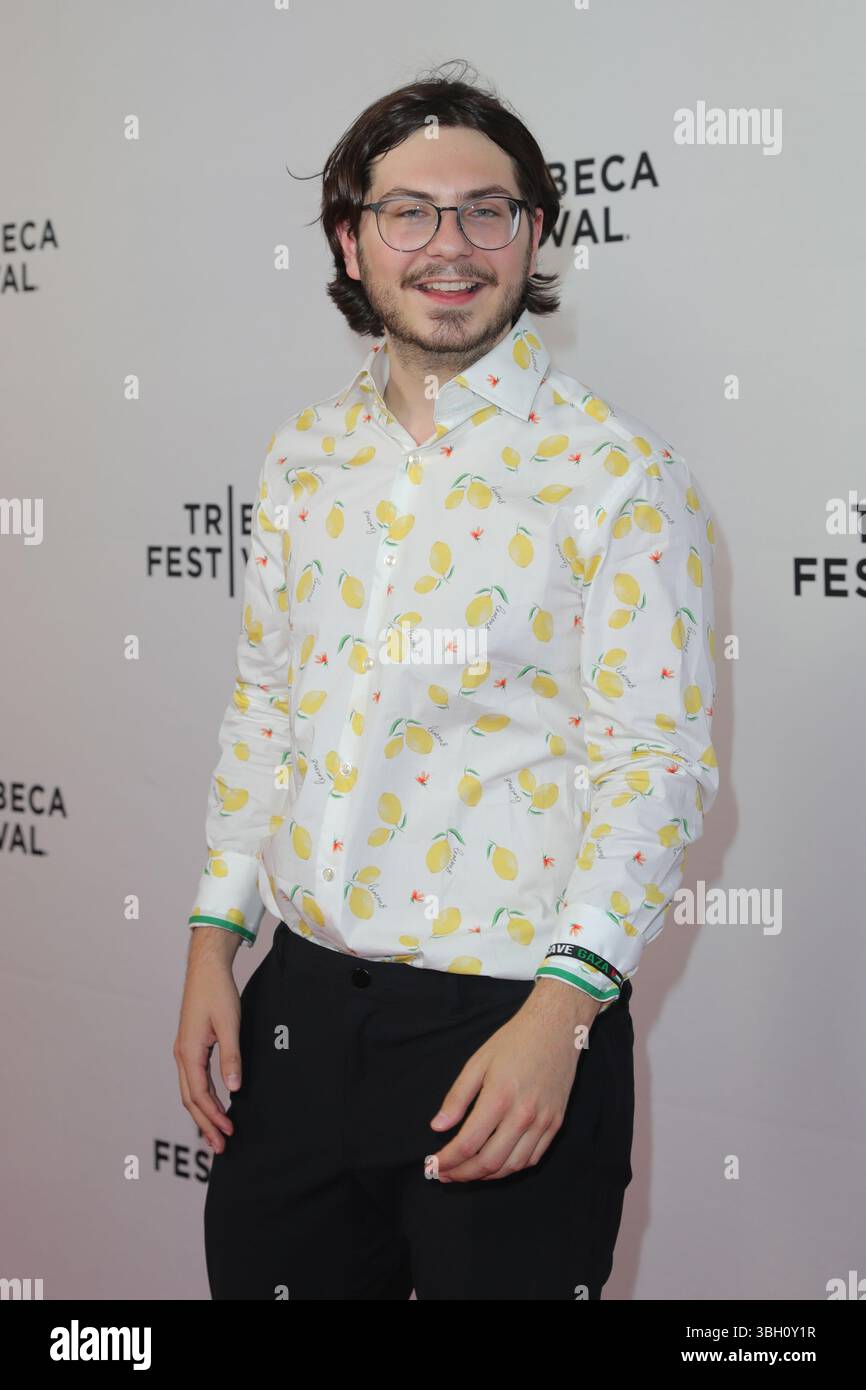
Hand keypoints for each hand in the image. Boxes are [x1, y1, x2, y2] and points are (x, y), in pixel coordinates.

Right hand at [173, 926, 243, 1153]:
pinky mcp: (190, 1046)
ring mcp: (184, 1051)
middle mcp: (182, 1055)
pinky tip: (213, 1104)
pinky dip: (202, 1098)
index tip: (229, 1131)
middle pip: (190, 1100)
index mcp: (189, 1052)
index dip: (214, 1116)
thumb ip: (231, 1058)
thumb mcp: (229, 1024)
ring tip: (217, 1132)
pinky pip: (193, 1080)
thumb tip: (234, 1089)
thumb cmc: (217, 992)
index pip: (200, 1095)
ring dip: (203, 1113)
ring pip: (190, 1091)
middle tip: (220, 1147)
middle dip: (205, 1124)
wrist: (206, 968)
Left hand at [428, 979, 600, 1182]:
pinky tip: (496, 1163)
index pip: (468, 1143)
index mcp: (499, 1097)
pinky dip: (511, 1168)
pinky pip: (532, 1158)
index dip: (448, 1160)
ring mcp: (543, 1122)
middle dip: (463, 1174)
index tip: (434, 1165)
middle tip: (446, 1174)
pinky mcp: (556, 1124)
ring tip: (467, 1172)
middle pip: (489, 1162)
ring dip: (486, 1176)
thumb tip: (438, 1127)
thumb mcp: (478, 1062)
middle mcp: (523, 1115)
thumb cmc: (514, 1041)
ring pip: (512, 1166)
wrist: (556, 1028)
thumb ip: (457, 1097)